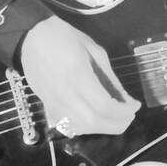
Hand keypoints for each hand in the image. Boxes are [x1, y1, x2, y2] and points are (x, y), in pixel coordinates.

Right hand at [19, 16, 139, 136]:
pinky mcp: (46, 106)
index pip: (105, 106)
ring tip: (114, 117)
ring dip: (102, 127)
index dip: (124, 111)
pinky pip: (67, 126)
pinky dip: (84, 128)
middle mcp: (65, 94)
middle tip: (128, 114)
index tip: (135, 105)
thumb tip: (124, 99)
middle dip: (117, 124)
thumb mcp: (94, 50)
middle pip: (94, 122)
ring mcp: (53, 103)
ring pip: (81, 128)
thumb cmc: (65, 38)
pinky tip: (93, 118)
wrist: (31, 37)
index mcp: (78, 76)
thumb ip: (109, 77)